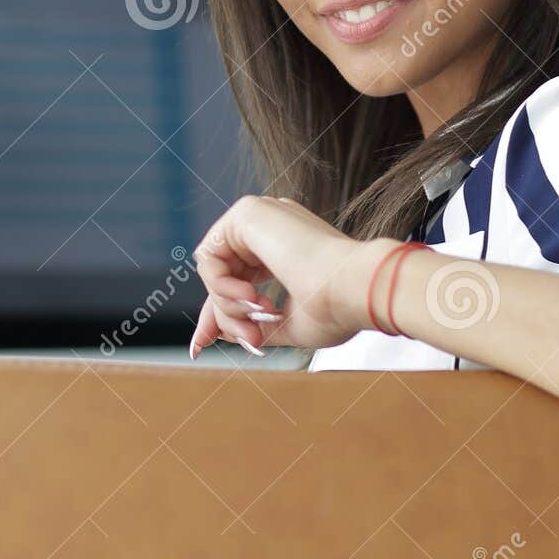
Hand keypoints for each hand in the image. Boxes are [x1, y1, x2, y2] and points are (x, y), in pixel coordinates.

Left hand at [188, 195, 395, 357]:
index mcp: (283, 248)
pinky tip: (251, 298)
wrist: (356, 289)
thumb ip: (255, 324)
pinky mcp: (248, 212)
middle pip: (221, 273)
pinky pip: (209, 256)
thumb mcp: (290, 325)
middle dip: (225, 314)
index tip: (201, 345)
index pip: (237, 276)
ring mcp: (260, 216)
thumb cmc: (338, 308)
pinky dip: (221, 286)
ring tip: (259, 316)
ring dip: (227, 303)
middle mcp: (270, 228)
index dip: (219, 310)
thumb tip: (220, 332)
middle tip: (250, 338)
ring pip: (213, 267)